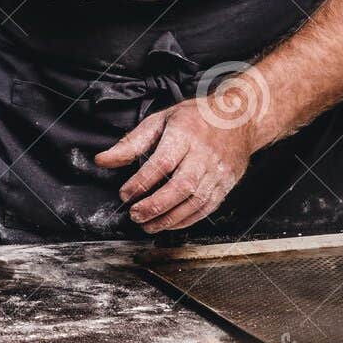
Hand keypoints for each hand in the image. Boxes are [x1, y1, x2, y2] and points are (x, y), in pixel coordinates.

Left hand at [93, 94, 259, 233]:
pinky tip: (169, 223)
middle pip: (180, 186)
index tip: (125, 194)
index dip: (141, 182)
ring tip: (147, 224)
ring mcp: (218, 172)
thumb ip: (131, 142)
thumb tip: (103, 159)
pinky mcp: (226, 185)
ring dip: (169, 218)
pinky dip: (186, 220)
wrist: (239, 119)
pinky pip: (207, 208)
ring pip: (195, 202)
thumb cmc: (196, 118)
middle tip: (135, 214)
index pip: (162, 163)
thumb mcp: (161, 120)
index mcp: (185, 135)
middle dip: (155, 205)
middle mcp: (204, 155)